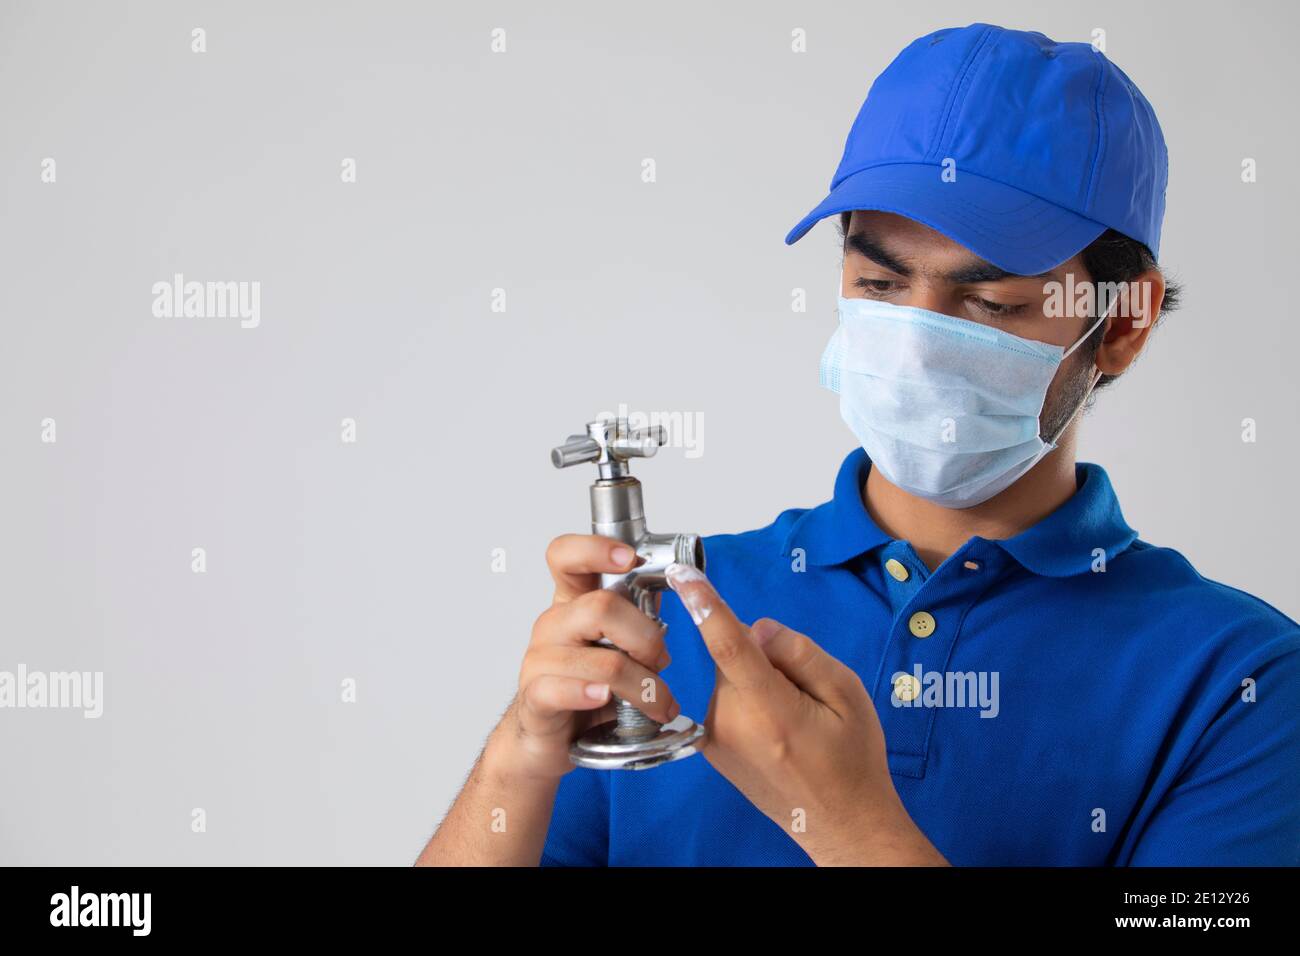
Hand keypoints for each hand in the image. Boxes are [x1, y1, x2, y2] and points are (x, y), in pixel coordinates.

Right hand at [488, 535, 680, 782]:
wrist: (552, 738)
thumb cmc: (589, 687)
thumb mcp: (617, 645)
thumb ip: (641, 618)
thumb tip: (688, 590)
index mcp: (573, 603)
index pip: (566, 556)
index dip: (595, 549)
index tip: (629, 558)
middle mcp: (554, 624)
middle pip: (601, 606)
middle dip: (647, 639)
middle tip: (661, 664)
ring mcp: (540, 659)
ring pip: (603, 661)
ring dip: (643, 687)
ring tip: (658, 705)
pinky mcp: (535, 696)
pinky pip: (562, 689)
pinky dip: (592, 696)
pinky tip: (604, 702)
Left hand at [665, 562, 946, 865]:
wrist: (841, 824)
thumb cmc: (853, 760)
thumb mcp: (847, 693)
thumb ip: (800, 652)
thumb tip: (758, 629)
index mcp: (769, 710)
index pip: (727, 644)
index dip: (705, 604)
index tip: (681, 573)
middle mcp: (732, 724)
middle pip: (736, 657)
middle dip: (767, 660)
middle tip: (805, 696)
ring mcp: (716, 738)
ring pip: (730, 678)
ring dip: (757, 683)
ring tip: (793, 723)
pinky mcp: (709, 746)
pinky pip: (726, 698)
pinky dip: (748, 700)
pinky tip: (775, 733)